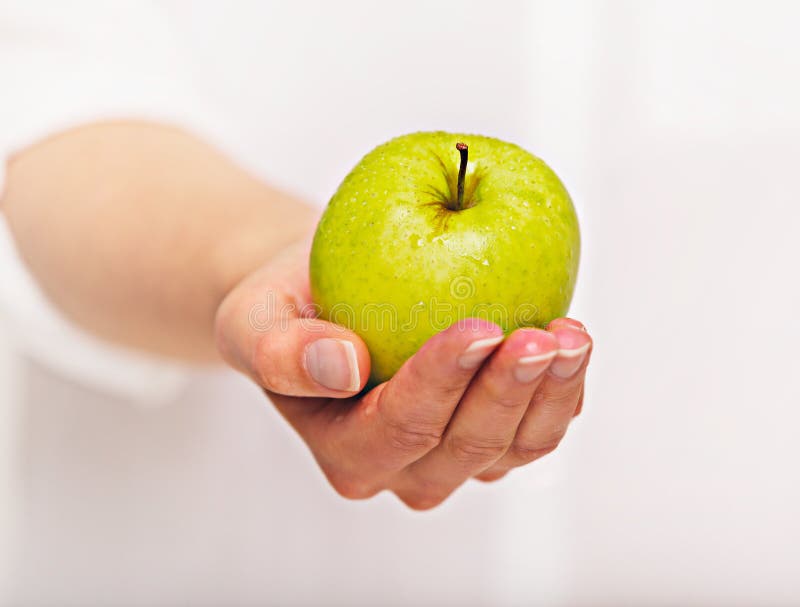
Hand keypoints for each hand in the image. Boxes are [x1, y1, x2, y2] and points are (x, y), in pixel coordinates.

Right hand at [215, 238, 592, 509]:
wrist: (323, 300)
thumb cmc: (287, 309)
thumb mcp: (253, 320)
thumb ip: (278, 351)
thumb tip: (343, 367)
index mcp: (347, 452)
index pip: (401, 425)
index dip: (443, 382)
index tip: (479, 327)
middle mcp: (403, 469)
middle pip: (467, 446)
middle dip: (508, 391)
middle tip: (541, 334)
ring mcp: (454, 457)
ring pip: (514, 447)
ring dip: (550, 395)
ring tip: (572, 337)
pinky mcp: (491, 435)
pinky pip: (536, 429)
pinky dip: (561, 393)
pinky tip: (572, 346)